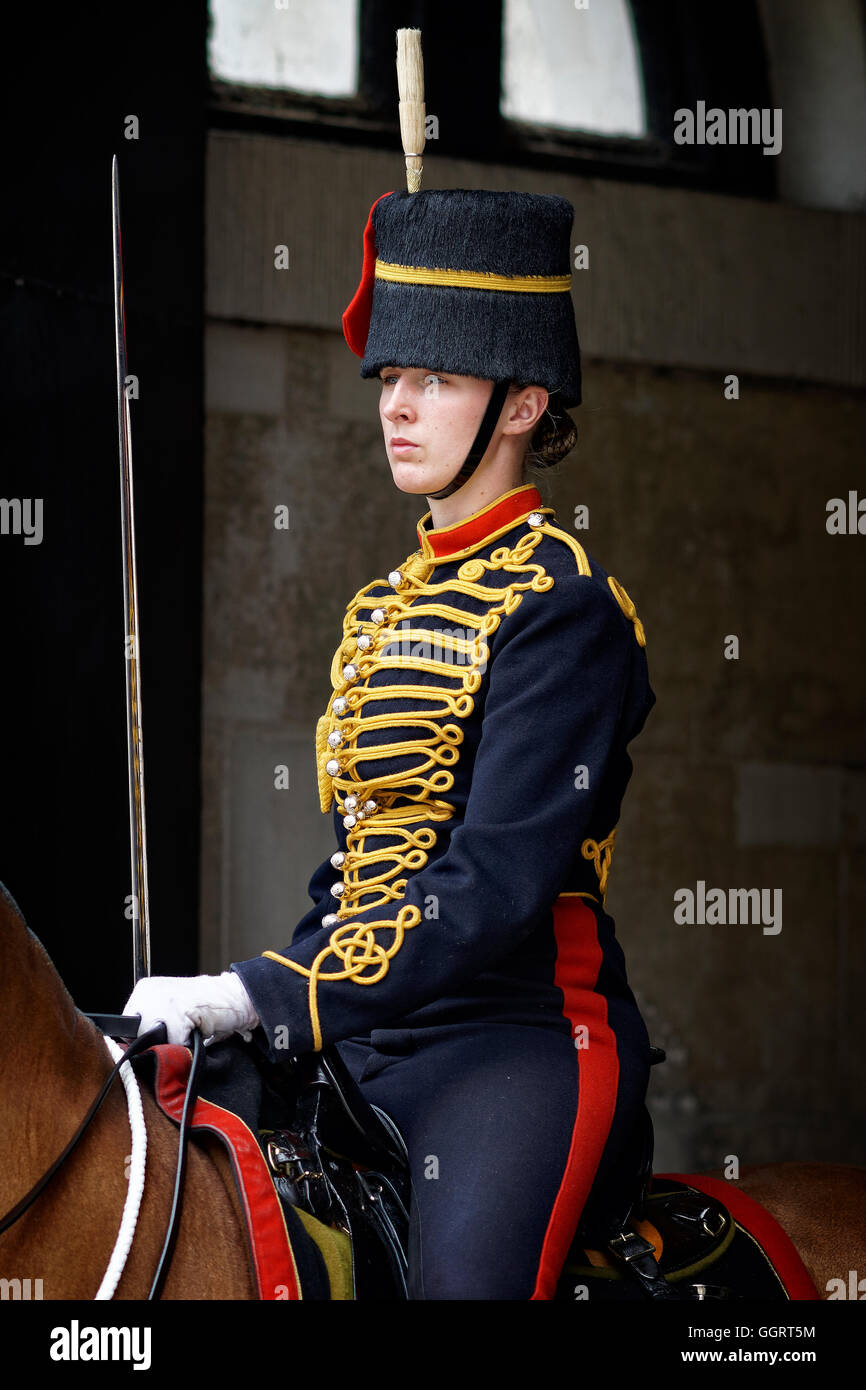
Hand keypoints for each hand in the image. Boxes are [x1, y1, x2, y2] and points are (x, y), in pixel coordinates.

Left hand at [122, 971, 259, 1046]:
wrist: (234, 995)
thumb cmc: (203, 1005)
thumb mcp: (168, 1005)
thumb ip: (148, 1021)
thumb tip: (132, 1046)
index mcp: (144, 988)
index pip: (127, 1025)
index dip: (143, 1035)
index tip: (163, 1032)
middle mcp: (150, 991)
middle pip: (138, 1035)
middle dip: (156, 1039)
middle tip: (179, 1029)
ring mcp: (164, 1001)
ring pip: (154, 1040)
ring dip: (172, 1041)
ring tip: (188, 1028)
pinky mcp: (180, 1012)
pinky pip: (175, 1042)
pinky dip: (187, 1041)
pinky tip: (197, 1028)